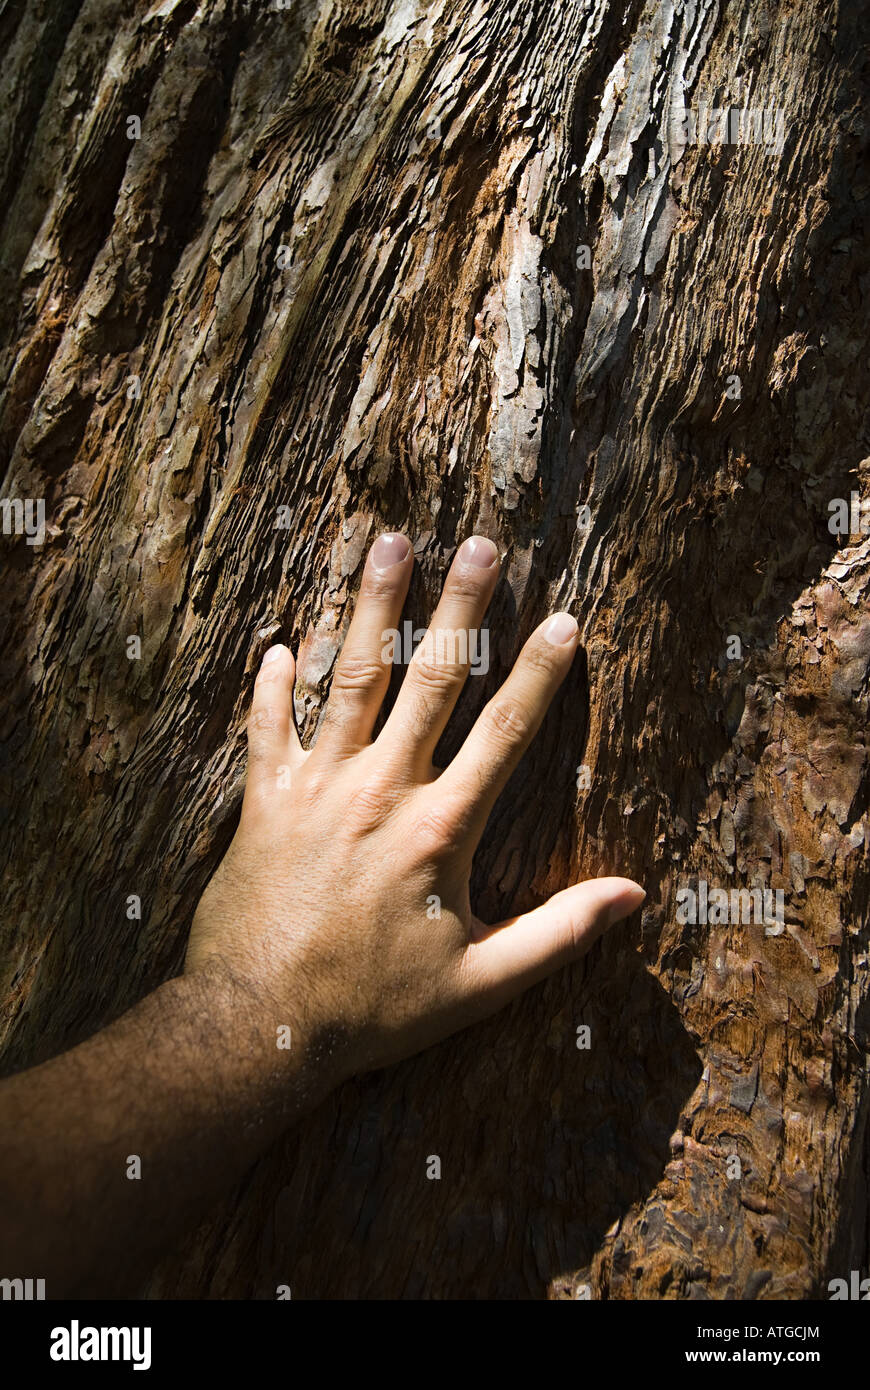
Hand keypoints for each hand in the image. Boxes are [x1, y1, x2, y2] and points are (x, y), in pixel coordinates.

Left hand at [186, 533, 643, 1083]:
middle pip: (429, 679)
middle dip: (461, 607)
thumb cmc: (372, 1010)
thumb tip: (635, 897)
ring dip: (372, 607)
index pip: (502, 732)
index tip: (564, 619)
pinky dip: (269, 686)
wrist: (259, 1024)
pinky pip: (265, 727)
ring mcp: (316, 789)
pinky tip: (278, 645)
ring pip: (349, 677)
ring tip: (389, 544)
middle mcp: (380, 790)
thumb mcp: (480, 985)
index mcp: (439, 829)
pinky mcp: (262, 802)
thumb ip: (558, 935)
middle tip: (482, 544)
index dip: (538, 673)